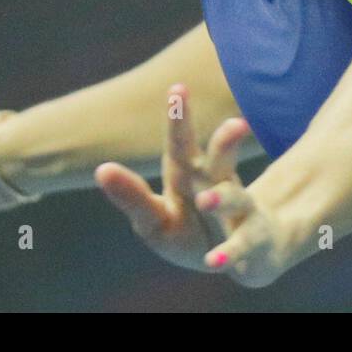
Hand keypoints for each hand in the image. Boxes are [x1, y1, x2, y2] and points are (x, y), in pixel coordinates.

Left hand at [95, 84, 294, 286]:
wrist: (251, 253)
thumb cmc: (193, 230)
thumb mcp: (156, 218)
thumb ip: (131, 196)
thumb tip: (100, 168)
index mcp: (191, 175)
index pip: (182, 144)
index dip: (180, 119)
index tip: (177, 88)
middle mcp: (217, 186)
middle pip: (219, 161)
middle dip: (225, 143)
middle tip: (235, 124)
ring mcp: (238, 214)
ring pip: (233, 200)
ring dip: (221, 199)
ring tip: (204, 200)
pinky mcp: (249, 244)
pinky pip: (239, 249)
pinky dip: (228, 254)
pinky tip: (213, 263)